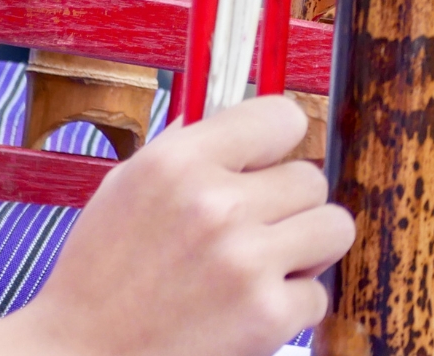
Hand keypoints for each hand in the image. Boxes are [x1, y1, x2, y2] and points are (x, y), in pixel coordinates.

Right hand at [15, 97, 356, 355]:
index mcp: (179, 162)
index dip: (279, 143)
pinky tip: (246, 311)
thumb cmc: (99, 278)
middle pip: (312, 178)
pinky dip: (290, 308)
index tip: (269, 162)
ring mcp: (247, 261)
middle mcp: (217, 204)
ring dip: (305, 250)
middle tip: (253, 232)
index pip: (282, 117)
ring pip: (333, 227)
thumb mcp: (124, 189)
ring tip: (262, 268)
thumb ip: (185, 150)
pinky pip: (317, 295)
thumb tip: (233, 121)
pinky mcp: (268, 316)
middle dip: (288, 206)